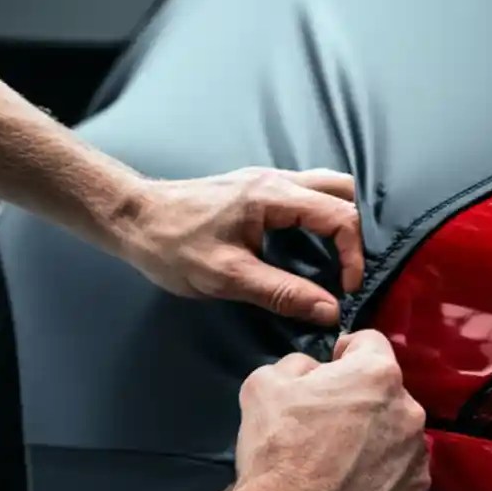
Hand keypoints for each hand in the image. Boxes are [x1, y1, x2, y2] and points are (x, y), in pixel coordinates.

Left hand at [113, 167, 362, 324]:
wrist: (133, 218)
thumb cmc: (172, 246)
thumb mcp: (227, 278)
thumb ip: (282, 293)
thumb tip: (329, 311)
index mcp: (273, 196)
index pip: (340, 216)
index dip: (354, 254)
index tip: (346, 288)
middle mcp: (276, 179)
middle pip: (344, 191)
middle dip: (358, 230)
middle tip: (351, 268)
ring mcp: (267, 180)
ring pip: (327, 187)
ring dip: (342, 219)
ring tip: (340, 257)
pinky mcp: (257, 189)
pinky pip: (307, 193)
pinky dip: (323, 216)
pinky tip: (314, 245)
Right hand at [234, 330, 430, 490]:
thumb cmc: (277, 448)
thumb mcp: (265, 384)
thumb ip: (296, 364)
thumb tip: (314, 371)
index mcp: (377, 374)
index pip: (368, 342)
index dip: (345, 352)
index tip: (328, 369)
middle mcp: (409, 408)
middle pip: (385, 389)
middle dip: (360, 396)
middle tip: (327, 420)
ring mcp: (417, 452)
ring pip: (396, 428)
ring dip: (375, 433)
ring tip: (340, 458)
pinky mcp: (417, 490)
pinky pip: (401, 466)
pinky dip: (384, 470)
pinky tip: (355, 484)